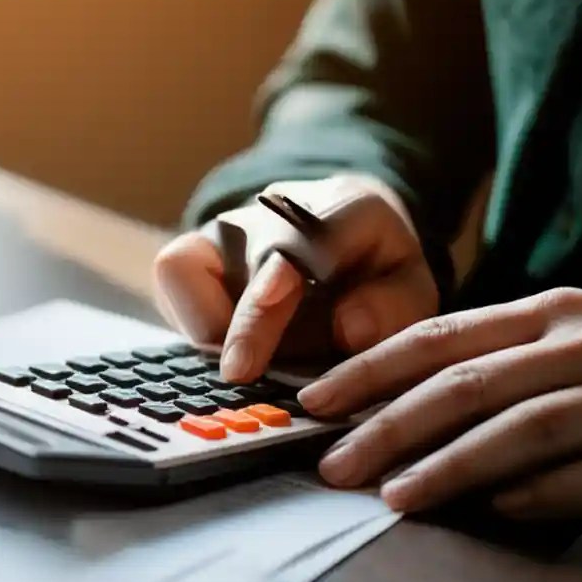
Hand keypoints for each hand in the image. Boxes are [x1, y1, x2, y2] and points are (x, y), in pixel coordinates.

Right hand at [153, 174, 437, 381]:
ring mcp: (226, 226)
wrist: (331, 245)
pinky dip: (195, 322)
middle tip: (240, 372)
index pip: (321, 231)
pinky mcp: (189, 249)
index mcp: (347, 209)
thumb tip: (347, 328)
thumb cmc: (371, 276)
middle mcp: (278, 208)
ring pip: (204, 270)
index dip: (296, 259)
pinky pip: (173, 276)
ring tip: (261, 362)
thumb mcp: (408, 291)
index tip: (272, 297)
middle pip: (255, 259)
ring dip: (227, 331)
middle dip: (248, 318)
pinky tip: (228, 343)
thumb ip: (393, 308)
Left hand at [299, 287, 581, 518]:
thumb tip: (392, 402)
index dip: (370, 369)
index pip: (438, 337)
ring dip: (452, 466)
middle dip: (390, 427)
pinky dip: (545, 491)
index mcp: (550, 311)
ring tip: (397, 496)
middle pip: (466, 386)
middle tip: (336, 464)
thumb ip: (494, 360)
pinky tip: (497, 509)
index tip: (315, 401)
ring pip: (522, 429)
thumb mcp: (563, 341)